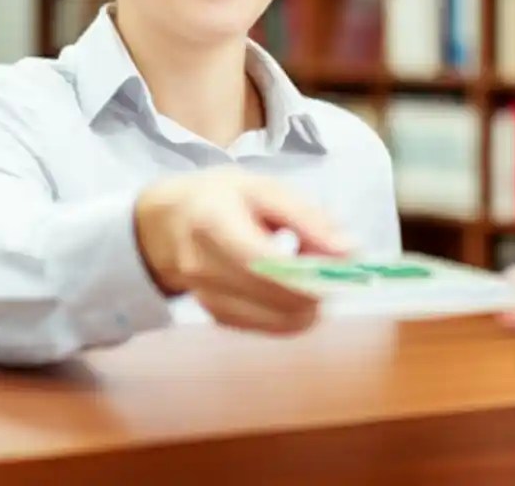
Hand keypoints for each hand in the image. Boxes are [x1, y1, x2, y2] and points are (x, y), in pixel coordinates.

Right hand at [134, 166, 350, 334]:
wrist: (164, 224)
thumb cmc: (217, 198)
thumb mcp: (262, 188)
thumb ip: (307, 218)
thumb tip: (350, 252)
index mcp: (213, 224)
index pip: (262, 262)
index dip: (308, 272)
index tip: (341, 264)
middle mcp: (204, 268)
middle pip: (277, 299)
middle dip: (319, 287)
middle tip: (333, 263)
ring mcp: (208, 299)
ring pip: (280, 321)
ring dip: (309, 301)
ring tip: (309, 268)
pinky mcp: (219, 318)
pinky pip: (271, 326)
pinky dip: (292, 309)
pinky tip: (291, 284)